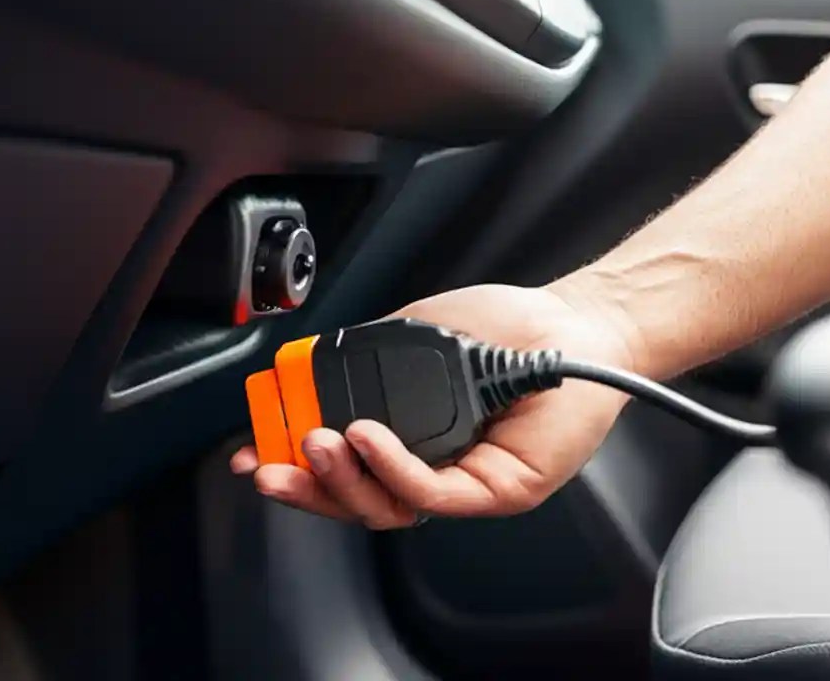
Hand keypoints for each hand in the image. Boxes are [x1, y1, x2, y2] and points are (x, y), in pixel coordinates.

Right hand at [229, 280, 642, 528]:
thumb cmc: (507, 328)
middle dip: (304, 486)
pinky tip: (368, 439)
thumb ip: (365, 361)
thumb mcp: (414, 337)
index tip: (254, 451)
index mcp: (407, 439)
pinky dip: (392, 469)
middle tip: (269, 464)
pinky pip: (434, 494)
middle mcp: (433, 469)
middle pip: (356, 499)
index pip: (344, 467)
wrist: (574, 322)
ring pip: (388, 507)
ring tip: (314, 445)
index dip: (295, 466)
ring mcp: (465, 485)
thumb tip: (313, 372)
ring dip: (341, 480)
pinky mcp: (498, 490)